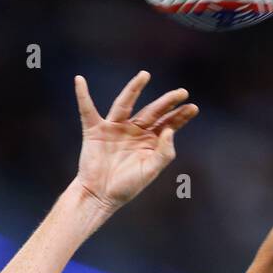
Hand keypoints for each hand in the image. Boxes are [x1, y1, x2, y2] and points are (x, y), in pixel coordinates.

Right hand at [74, 71, 198, 212]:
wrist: (99, 197)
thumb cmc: (126, 187)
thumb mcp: (150, 171)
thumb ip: (163, 153)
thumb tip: (169, 131)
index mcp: (149, 141)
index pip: (167, 123)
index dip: (180, 116)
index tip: (193, 107)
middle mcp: (134, 130)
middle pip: (152, 111)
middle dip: (167, 102)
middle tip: (182, 92)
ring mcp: (115, 128)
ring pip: (126, 103)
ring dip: (134, 88)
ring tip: (145, 75)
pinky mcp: (96, 130)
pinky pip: (88, 110)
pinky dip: (82, 96)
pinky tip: (79, 80)